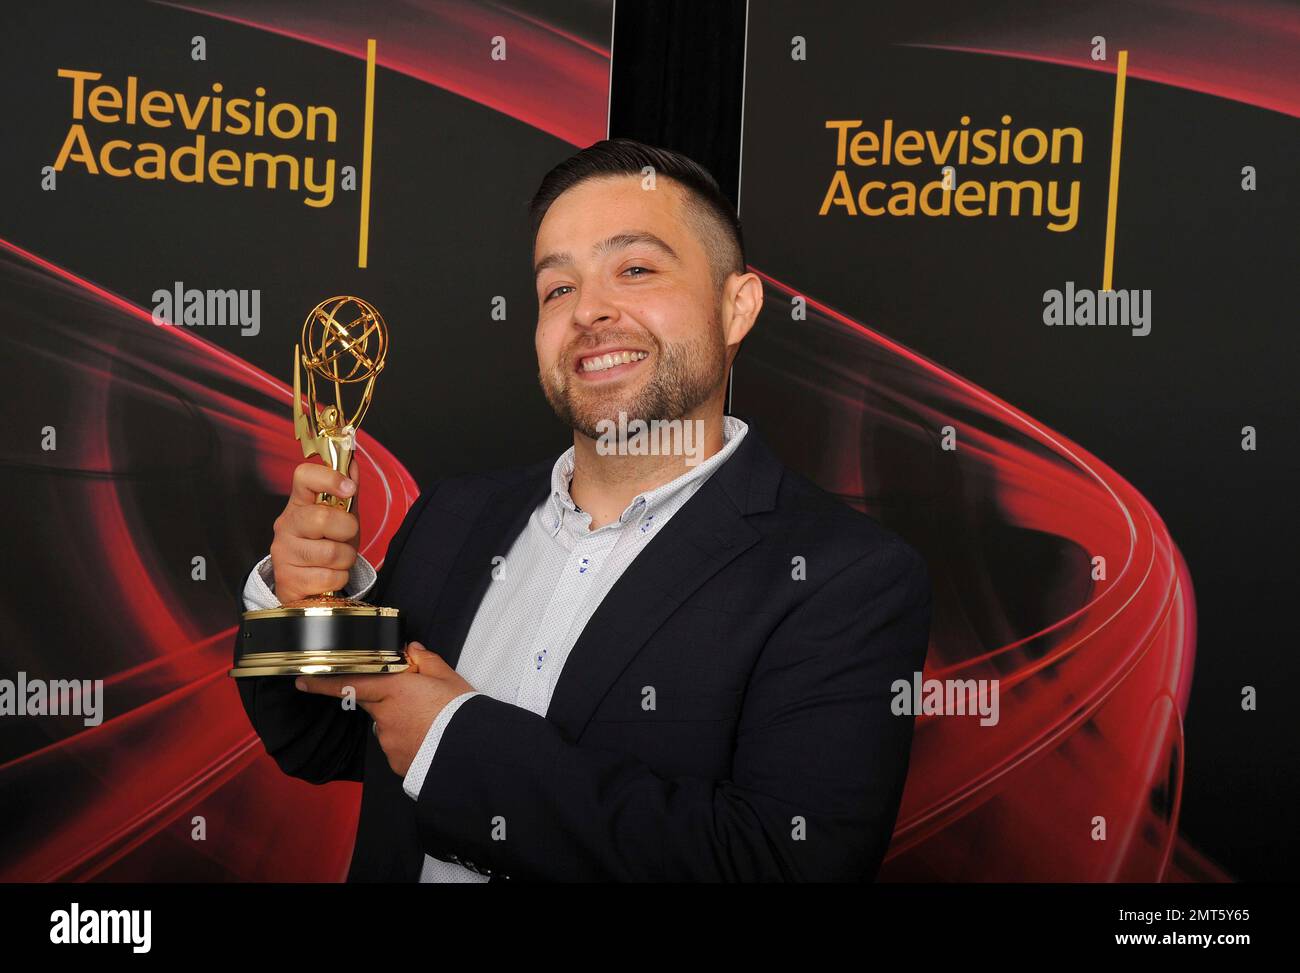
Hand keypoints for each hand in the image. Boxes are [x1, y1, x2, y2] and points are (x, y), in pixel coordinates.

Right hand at [270, 461, 359, 602]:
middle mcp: (286, 524)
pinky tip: (328, 575)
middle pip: (323, 517)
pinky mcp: (288, 580)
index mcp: (299, 503)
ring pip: (331, 552)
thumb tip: (353, 464)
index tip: (349, 489)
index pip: (304, 476)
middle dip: (347, 530)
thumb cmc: (325, 545)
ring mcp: (283, 552)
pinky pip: (330, 577)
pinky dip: (339, 578)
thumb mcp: (340, 518)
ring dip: (346, 558)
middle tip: (345, 537)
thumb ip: (347, 494)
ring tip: (337, 559)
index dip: (329, 478)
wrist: (306, 584)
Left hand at [294, 643, 474, 777]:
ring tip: (432, 724)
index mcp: (393, 690)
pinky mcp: (397, 763)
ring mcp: (389, 742)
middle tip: (420, 702)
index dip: (322, 682)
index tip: (301, 680)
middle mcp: (385, 716)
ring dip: (403, 722)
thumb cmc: (460, 712)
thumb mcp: (448, 677)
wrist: (472, 751)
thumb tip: (412, 650)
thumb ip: (425, 660)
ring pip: (388, 726)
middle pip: (376, 704)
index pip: (349, 683)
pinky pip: (398, 748)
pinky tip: (430, 740)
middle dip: (390, 701)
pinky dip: (410, 743)